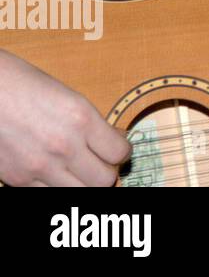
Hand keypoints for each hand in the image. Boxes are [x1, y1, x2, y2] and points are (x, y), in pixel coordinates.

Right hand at [0, 50, 130, 185]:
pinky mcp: (18, 179)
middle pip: (104, 180)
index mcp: (81, 118)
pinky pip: (48, 194)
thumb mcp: (68, 96)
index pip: (119, 153)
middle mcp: (64, 146)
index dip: (121, 152)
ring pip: (79, 193)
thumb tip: (110, 141)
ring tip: (77, 170)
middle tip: (100, 163)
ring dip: (82, 183)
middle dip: (106, 172)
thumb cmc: (22, 84)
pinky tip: (53, 173)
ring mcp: (40, 166)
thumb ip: (89, 123)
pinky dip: (55, 187)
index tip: (117, 149)